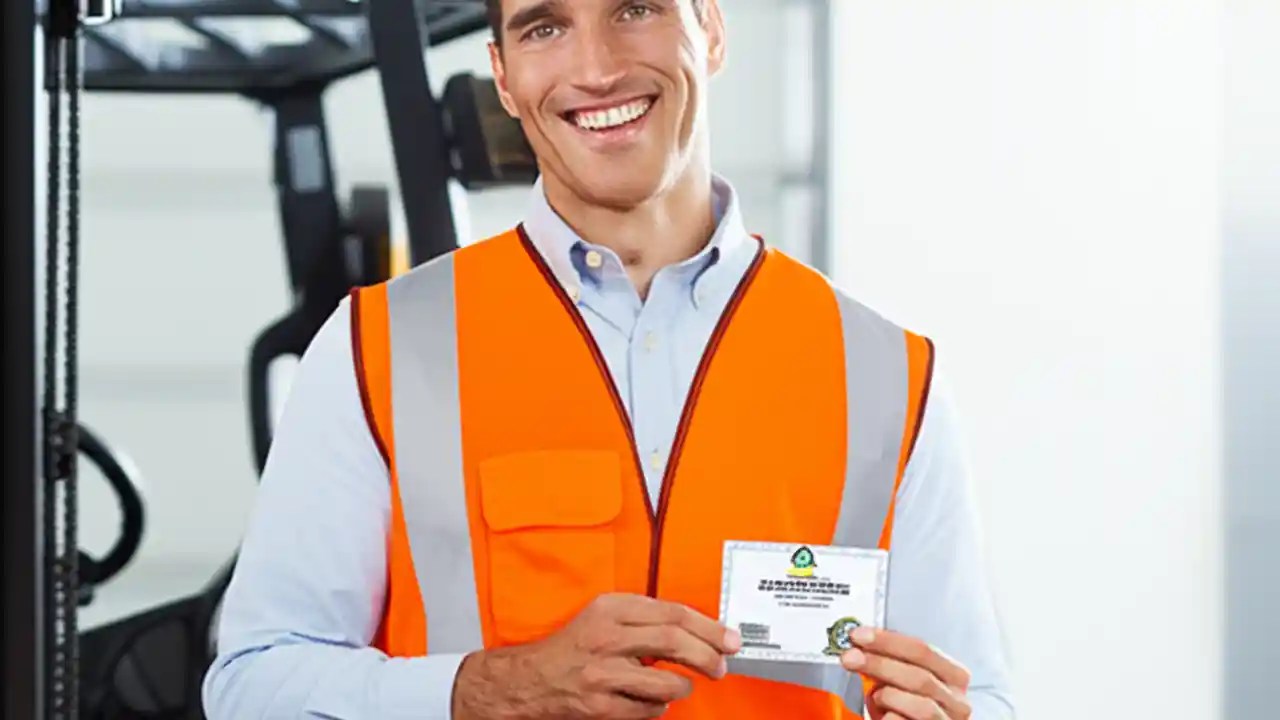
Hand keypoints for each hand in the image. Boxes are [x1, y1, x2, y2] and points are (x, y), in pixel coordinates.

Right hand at [451, 593, 741, 719]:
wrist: (530, 679)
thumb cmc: (574, 647)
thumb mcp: (605, 616)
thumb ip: (646, 618)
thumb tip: (700, 631)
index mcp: (611, 608)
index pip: (673, 613)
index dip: (709, 627)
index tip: (729, 639)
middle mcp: (607, 637)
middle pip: (675, 643)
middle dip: (708, 656)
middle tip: (721, 666)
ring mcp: (603, 673)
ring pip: (668, 684)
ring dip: (682, 688)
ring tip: (679, 686)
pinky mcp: (601, 705)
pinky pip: (649, 710)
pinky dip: (658, 708)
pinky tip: (649, 700)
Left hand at [840, 628, 971, 719]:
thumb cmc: (908, 710)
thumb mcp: (902, 681)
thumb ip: (890, 664)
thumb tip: (859, 647)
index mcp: (954, 676)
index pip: (923, 650)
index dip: (888, 641)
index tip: (859, 636)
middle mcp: (958, 701)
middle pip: (920, 676)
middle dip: (880, 664)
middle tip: (850, 658)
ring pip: (922, 706)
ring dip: (889, 697)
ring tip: (874, 698)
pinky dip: (890, 718)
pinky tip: (881, 716)